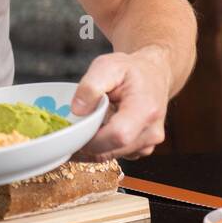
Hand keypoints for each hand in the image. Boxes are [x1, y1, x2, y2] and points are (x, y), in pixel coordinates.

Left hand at [69, 46, 170, 161]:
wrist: (152, 75)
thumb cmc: (130, 70)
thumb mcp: (106, 66)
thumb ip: (90, 87)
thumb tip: (77, 111)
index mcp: (145, 110)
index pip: (118, 136)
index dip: (91, 139)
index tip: (73, 129)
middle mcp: (151, 132)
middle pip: (111, 150)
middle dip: (85, 143)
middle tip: (69, 128)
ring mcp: (148, 143)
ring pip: (110, 156)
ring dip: (90, 146)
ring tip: (83, 125)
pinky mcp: (142, 149)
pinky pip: (115, 155)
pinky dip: (99, 148)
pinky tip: (94, 131)